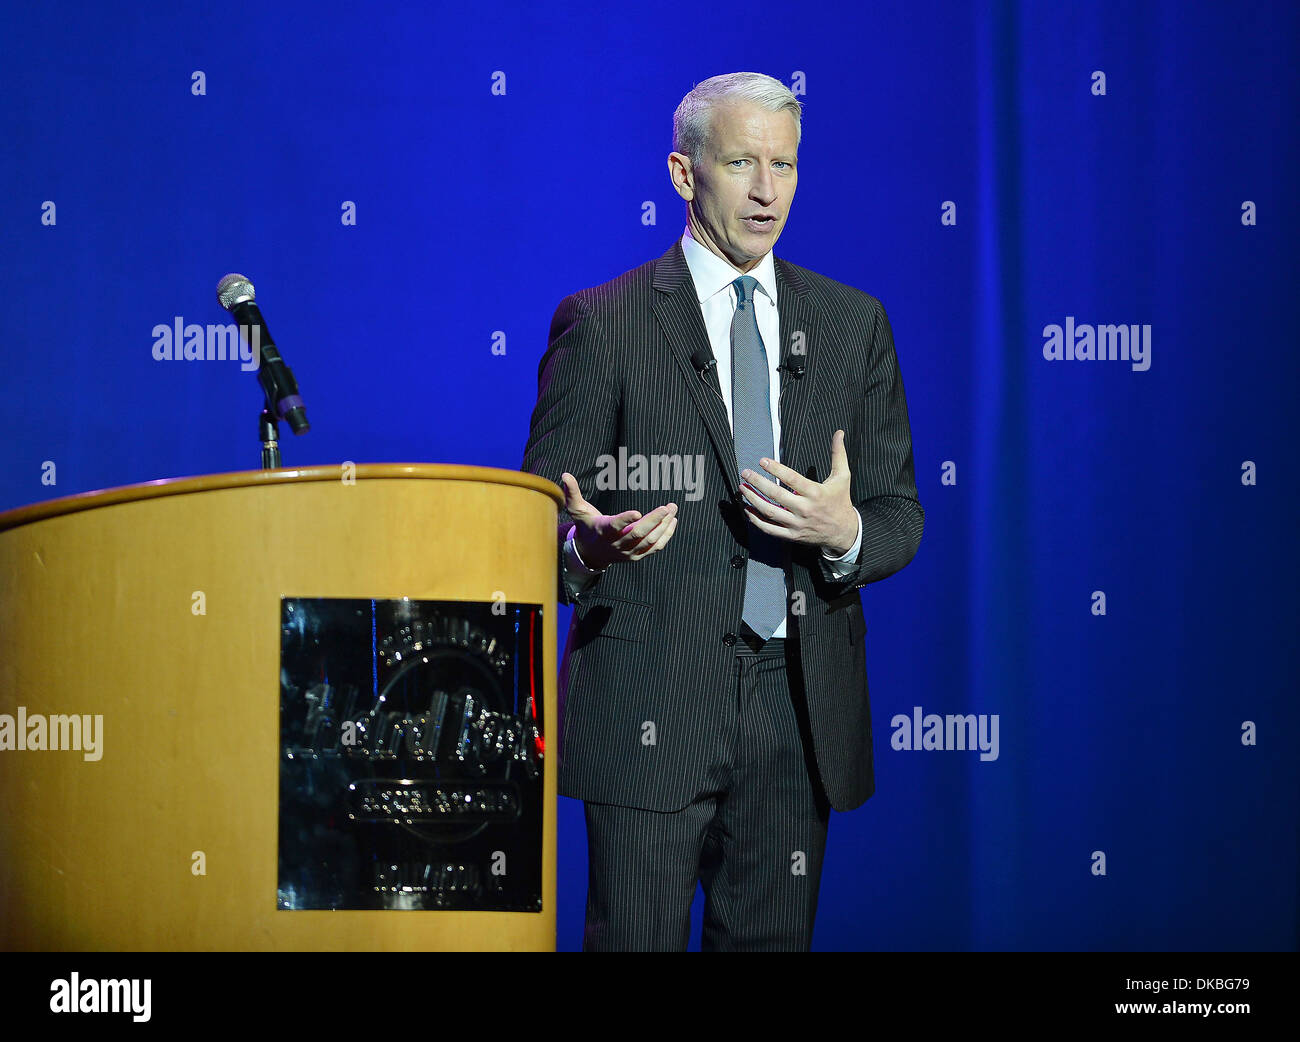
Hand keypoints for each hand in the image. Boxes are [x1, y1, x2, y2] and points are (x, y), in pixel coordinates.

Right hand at [560, 472, 678, 568]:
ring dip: (663, 526)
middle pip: (638, 534)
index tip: (637, 512)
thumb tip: (565, 475)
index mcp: (603, 532)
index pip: (615, 527)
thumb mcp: (578, 511)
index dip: (625, 520)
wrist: (591, 553)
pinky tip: (673, 521)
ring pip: (649, 541)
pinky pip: (655, 547)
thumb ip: (573, 494)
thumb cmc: (587, 526)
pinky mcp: (637, 555)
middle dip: (654, 520)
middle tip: (668, 506)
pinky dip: (666, 535)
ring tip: (673, 509)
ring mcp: (628, 552)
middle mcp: (617, 544)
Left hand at [738, 430, 857, 553]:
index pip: (792, 479)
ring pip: (770, 512)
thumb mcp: (843, 477)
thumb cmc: (841, 501)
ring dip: (753, 500)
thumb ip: (838, 454)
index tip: (762, 461)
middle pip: (776, 495)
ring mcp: (797, 524)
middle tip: (745, 473)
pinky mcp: (792, 535)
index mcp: (816, 493)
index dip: (775, 469)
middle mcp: (805, 509)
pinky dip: (757, 520)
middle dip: (758, 483)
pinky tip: (748, 509)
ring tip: (743, 489)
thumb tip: (839, 432)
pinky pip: (770, 529)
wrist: (844, 532)